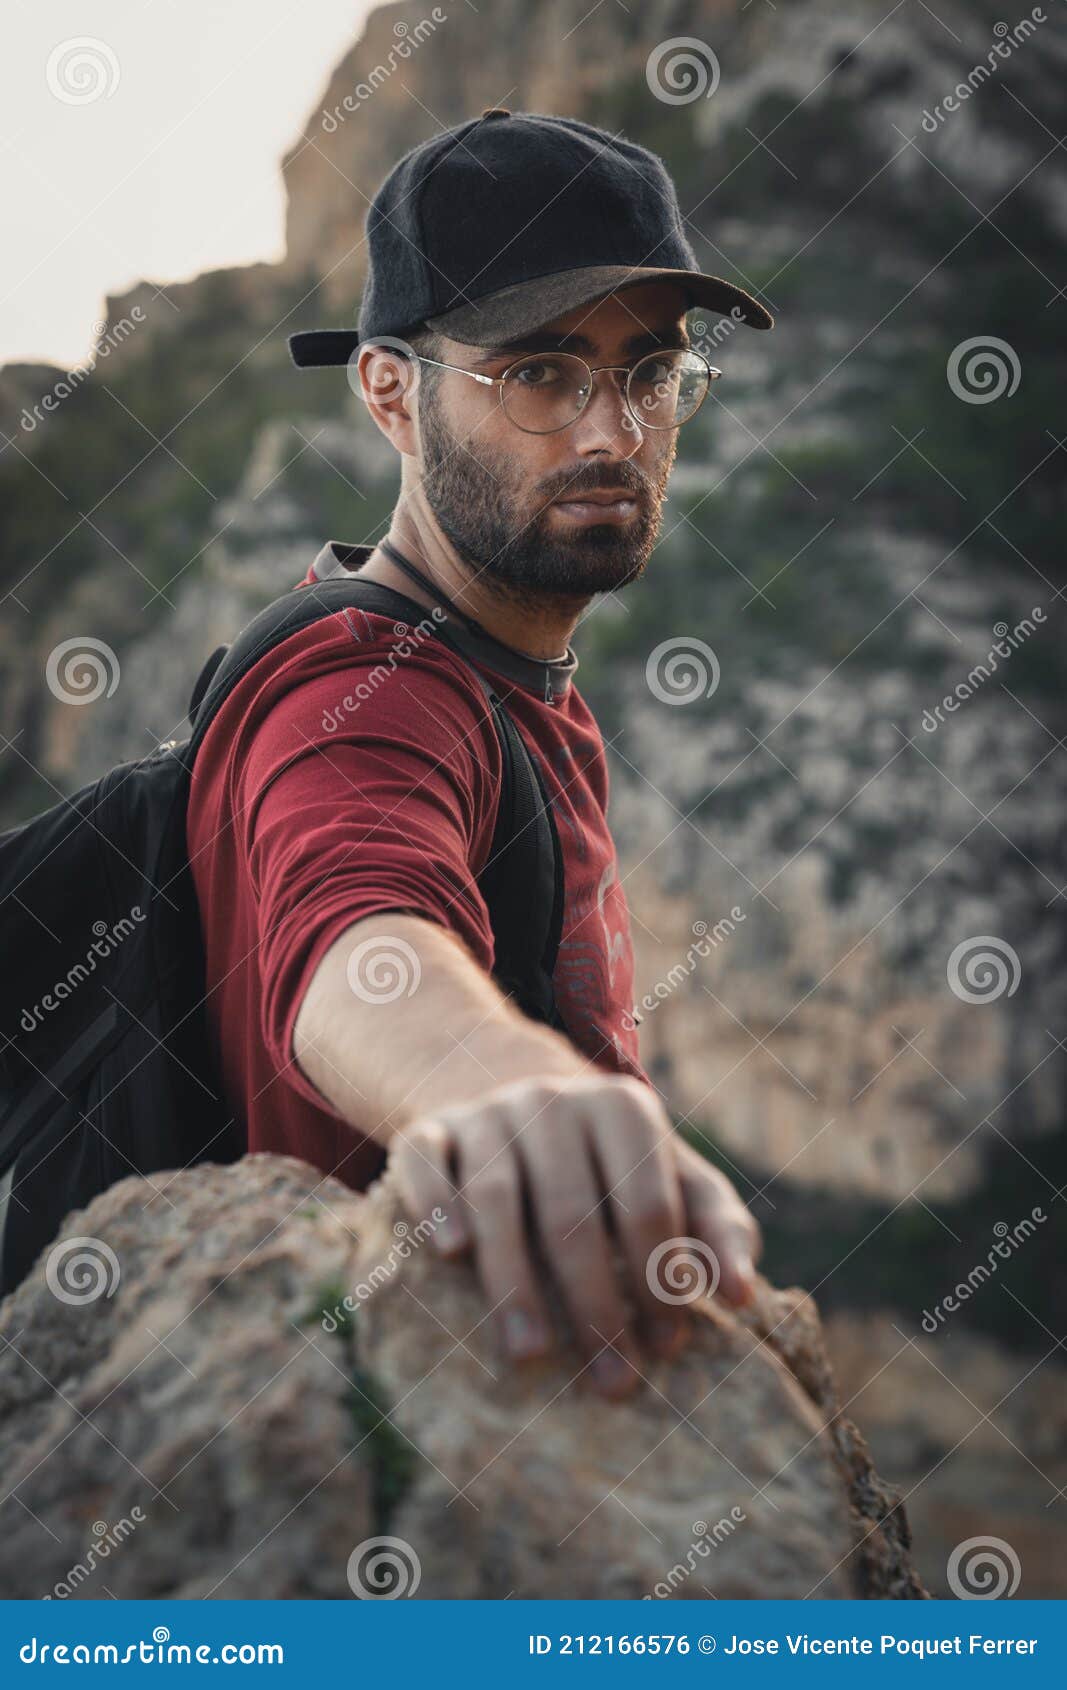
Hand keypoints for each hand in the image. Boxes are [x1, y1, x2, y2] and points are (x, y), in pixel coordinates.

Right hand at [390, 1071, 761, 1398]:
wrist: (518, 1098)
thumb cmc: (611, 1163)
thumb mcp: (672, 1178)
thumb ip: (716, 1227)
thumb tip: (742, 1294)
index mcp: (623, 1108)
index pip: (648, 1203)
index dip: (661, 1279)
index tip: (667, 1346)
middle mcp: (552, 1100)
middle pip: (572, 1213)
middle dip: (595, 1304)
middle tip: (612, 1381)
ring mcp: (487, 1113)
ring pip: (496, 1198)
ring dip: (513, 1281)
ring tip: (531, 1354)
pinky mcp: (430, 1127)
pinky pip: (424, 1161)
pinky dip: (434, 1204)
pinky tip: (450, 1253)